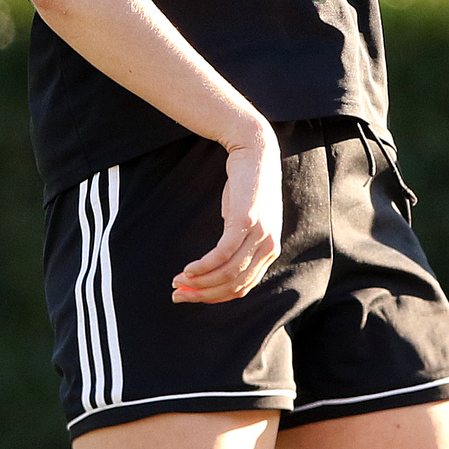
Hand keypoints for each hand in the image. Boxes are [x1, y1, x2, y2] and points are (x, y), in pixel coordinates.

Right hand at [171, 130, 282, 303]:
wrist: (255, 152)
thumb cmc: (246, 186)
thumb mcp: (244, 219)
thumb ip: (237, 242)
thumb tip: (216, 262)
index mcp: (269, 250)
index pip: (242, 287)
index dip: (215, 297)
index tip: (191, 296)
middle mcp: (268, 247)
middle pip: (234, 285)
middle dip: (203, 295)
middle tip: (179, 295)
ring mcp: (259, 235)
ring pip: (227, 274)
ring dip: (200, 283)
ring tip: (179, 282)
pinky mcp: (245, 222)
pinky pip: (222, 254)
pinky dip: (203, 266)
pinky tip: (188, 270)